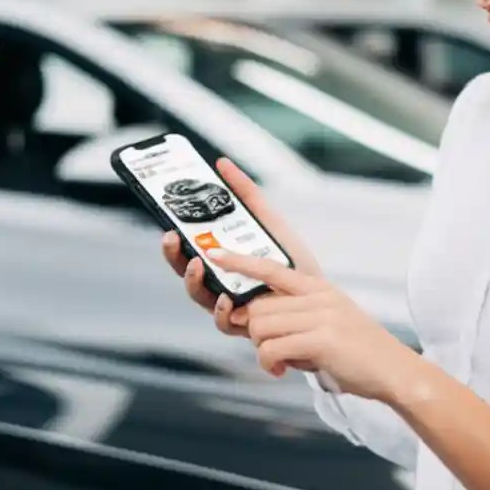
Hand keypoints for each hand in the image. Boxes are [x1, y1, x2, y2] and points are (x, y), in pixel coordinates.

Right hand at [159, 157, 322, 337]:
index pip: (188, 253)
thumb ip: (247, 194)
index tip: (168, 226)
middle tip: (172, 238)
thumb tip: (222, 163)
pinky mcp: (247, 325)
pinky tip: (227, 298)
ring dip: (192, 281)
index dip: (173, 243)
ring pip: (200, 298)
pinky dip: (221, 311)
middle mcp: (220, 284)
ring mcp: (231, 306)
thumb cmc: (292, 261)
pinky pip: (224, 323)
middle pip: (186, 274)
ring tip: (197, 264)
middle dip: (174, 257)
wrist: (321, 294)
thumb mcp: (270, 222)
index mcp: (221, 262)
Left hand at [208, 248, 418, 401]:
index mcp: (318, 289)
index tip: (215, 254)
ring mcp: (321, 315)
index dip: (240, 261)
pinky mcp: (321, 338)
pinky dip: (269, 364)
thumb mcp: (326, 324)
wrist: (394, 371)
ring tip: (280, 364)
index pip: (272, 267)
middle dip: (255, 333)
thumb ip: (294, 318)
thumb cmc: (357, 354)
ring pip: (261, 326)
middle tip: (270, 352)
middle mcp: (318, 296)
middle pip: (259, 306)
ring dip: (262, 351)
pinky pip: (271, 348)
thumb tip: (254, 324)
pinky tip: (281, 372)